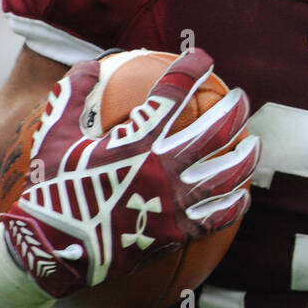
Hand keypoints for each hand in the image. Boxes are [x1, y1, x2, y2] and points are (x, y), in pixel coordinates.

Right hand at [0, 49, 258, 296]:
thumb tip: (88, 63)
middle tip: (241, 98)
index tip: (204, 57)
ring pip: (226, 173)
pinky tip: (243, 194)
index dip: (191, 69)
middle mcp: (163, 168)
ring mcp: (175, 202)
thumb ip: (73, 96)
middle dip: (233, 109)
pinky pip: (219, 216)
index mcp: (136, 142)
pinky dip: (235, 203)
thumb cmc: (53, 190)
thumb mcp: (54, 138)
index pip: (172, 94)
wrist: (55, 250)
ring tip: (254, 144)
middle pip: (213, 131)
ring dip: (245, 155)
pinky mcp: (179, 232)